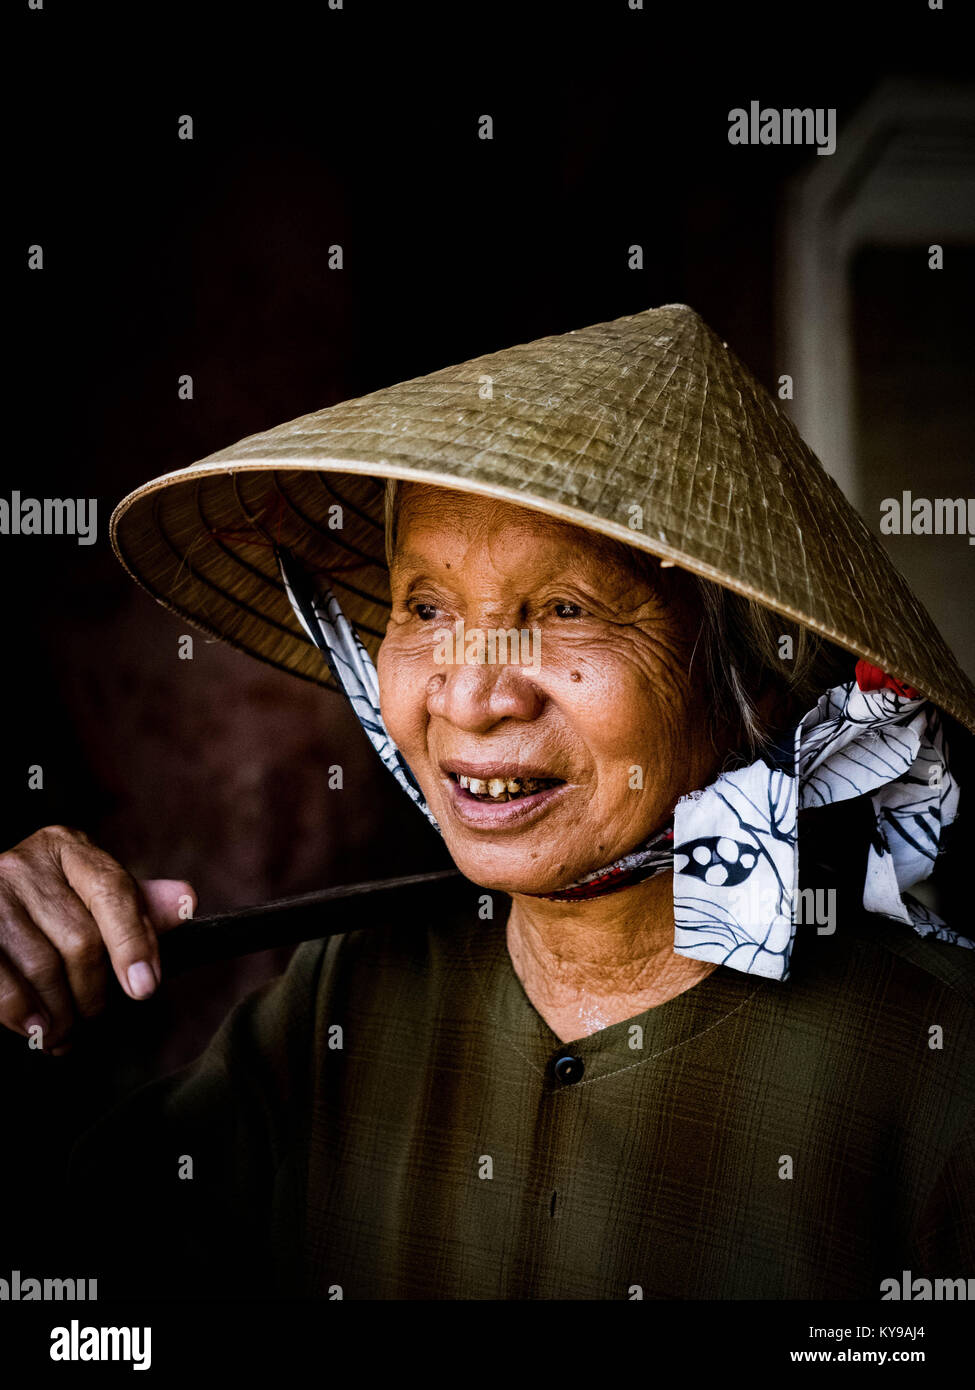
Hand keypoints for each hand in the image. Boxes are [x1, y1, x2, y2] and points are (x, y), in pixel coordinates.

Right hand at [0, 824, 196, 1053]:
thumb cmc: (52, 908)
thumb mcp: (95, 898)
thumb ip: (139, 906)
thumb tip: (185, 901)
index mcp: (71, 849)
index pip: (113, 892)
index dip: (133, 942)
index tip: (145, 988)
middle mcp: (28, 863)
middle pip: (81, 939)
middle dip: (95, 993)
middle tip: (95, 1018)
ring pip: (43, 967)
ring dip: (62, 1012)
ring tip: (68, 1030)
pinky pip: (2, 981)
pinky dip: (22, 1013)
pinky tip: (38, 1030)